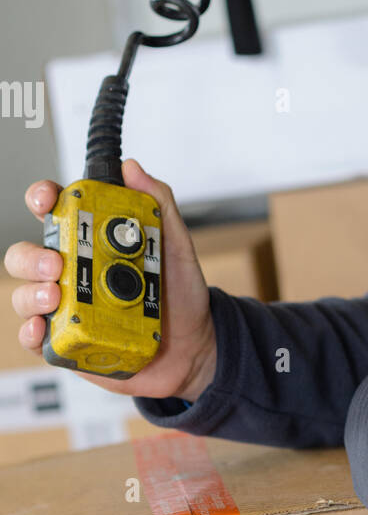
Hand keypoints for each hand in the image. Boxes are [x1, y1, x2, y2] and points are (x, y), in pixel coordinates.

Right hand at [3, 158, 216, 401]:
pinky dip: (30, 332)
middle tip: (57, 265)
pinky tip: (42, 328)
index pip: (55, 212)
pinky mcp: (66, 340)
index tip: (48, 198)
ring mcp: (66, 306)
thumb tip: (132, 168)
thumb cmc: (180, 295)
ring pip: (25, 294)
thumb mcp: (177, 245)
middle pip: (28, 254)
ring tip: (55, 298)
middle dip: (32, 256)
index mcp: (91, 241)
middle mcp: (72, 271)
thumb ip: (158, 204)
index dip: (42, 198)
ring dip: (32, 293)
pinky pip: (34, 336)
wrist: (194, 346)